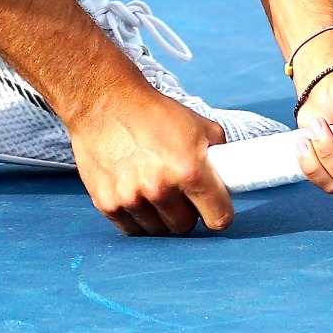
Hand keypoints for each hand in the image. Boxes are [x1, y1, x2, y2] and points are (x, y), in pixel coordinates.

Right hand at [67, 84, 234, 236]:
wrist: (104, 102)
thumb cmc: (152, 112)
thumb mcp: (197, 124)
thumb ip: (217, 153)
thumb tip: (228, 174)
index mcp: (190, 171)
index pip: (219, 218)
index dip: (219, 212)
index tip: (213, 207)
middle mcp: (160, 189)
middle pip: (185, 226)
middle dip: (185, 210)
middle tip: (178, 190)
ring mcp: (131, 199)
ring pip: (158, 230)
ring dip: (159, 215)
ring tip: (153, 188)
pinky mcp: (107, 203)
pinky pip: (131, 229)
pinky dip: (135, 217)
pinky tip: (134, 194)